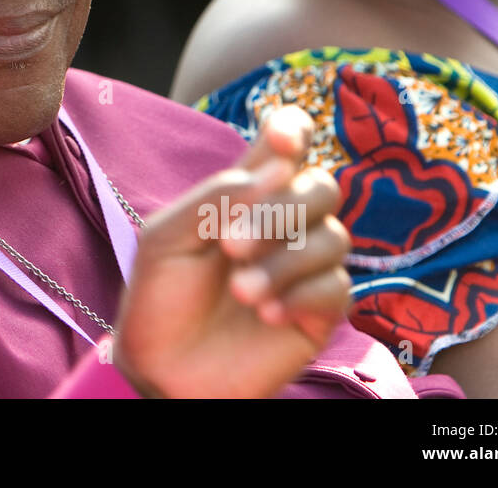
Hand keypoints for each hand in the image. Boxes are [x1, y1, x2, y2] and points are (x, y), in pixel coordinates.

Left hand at [112, 105, 351, 397]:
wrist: (161, 368)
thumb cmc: (159, 297)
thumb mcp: (167, 237)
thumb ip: (216, 196)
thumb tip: (279, 166)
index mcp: (245, 193)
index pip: (287, 144)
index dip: (293, 130)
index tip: (281, 140)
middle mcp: (283, 223)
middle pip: (321, 186)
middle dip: (278, 212)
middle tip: (229, 247)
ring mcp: (305, 267)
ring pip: (333, 237)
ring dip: (284, 261)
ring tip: (240, 293)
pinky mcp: (320, 312)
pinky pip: (337, 287)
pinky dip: (301, 295)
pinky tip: (265, 314)